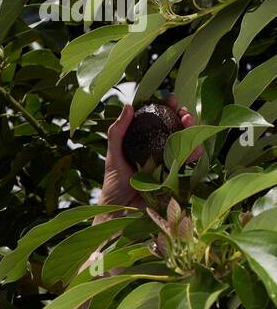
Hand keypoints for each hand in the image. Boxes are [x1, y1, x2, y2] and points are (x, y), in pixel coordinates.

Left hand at [97, 93, 202, 217]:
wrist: (121, 209)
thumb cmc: (114, 184)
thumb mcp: (113, 155)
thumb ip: (117, 132)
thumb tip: (128, 106)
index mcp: (146, 140)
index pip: (160, 118)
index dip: (168, 107)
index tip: (171, 99)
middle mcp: (160, 148)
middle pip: (177, 126)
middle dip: (184, 115)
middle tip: (182, 113)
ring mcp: (169, 161)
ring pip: (187, 140)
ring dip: (193, 129)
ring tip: (188, 124)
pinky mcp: (176, 175)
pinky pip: (189, 160)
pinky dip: (195, 151)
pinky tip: (195, 146)